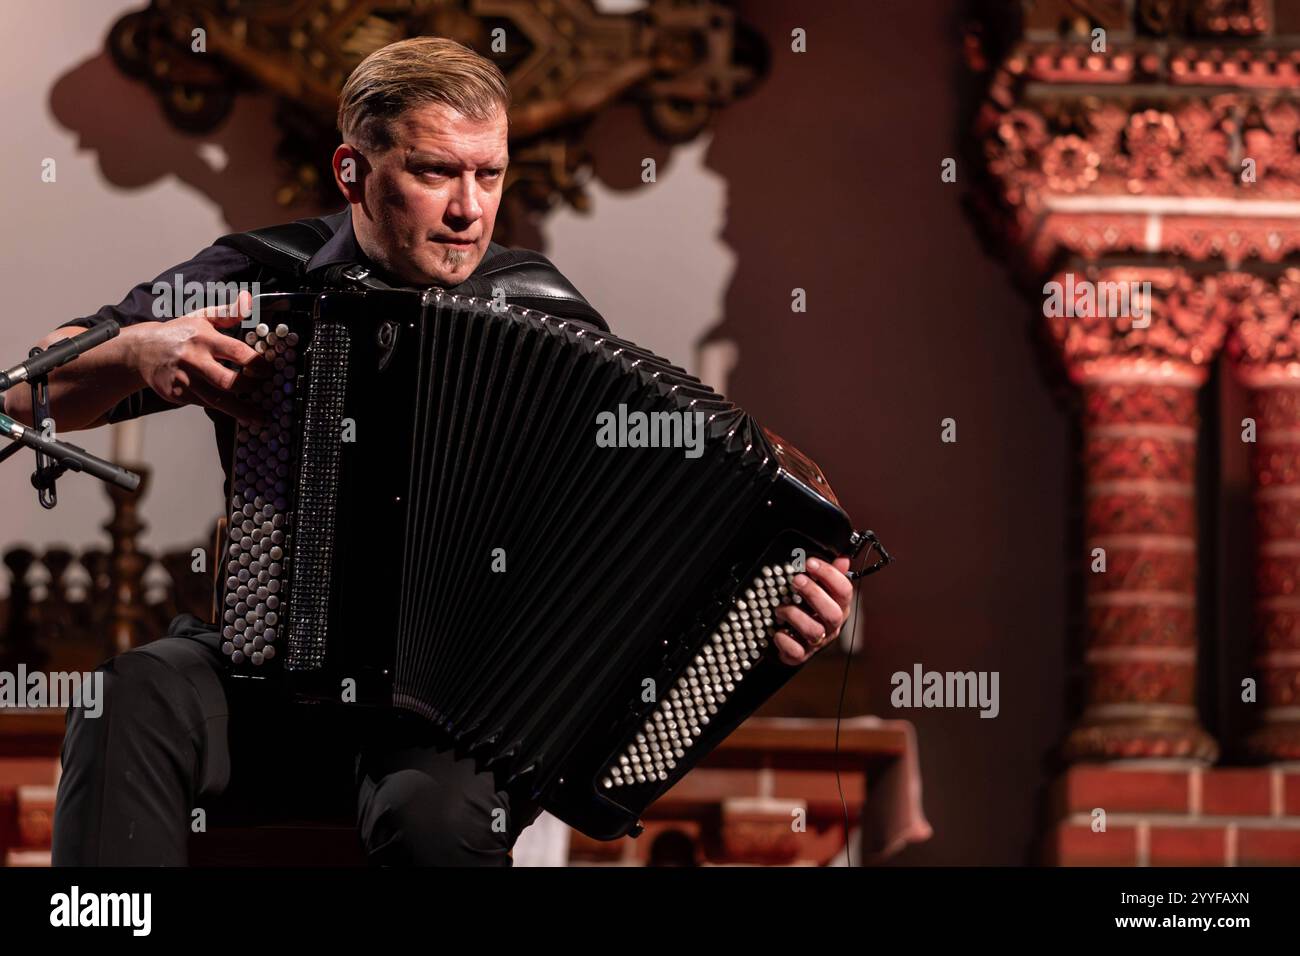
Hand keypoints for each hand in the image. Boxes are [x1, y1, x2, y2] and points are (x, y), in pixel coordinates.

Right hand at [129, 291, 267, 424]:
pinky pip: (203, 403)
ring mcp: (184, 379)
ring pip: (216, 399)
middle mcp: (194, 360)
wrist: (141, 351)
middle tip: (266, 391)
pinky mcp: (176, 394)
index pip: (236, 351)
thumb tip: (249, 300)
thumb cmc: (178, 334)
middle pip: (228, 381)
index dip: (256, 363)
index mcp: (204, 339)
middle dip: (250, 388)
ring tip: (259, 418)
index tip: (269, 370)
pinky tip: (236, 412)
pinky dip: (221, 407)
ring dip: (240, 410)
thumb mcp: (201, 318)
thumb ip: (228, 313)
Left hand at [772, 556, 852, 665]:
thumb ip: (830, 575)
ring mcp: (817, 642)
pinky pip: (796, 651)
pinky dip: (785, 640)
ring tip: (780, 608)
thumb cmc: (809, 611)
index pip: (844, 591)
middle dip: (813, 594)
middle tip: (796, 580)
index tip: (810, 563)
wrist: (795, 640)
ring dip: (795, 616)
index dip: (829, 575)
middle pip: (832, 613)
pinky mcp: (801, 655)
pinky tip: (778, 630)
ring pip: (814, 631)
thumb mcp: (820, 591)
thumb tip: (843, 558)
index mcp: (839, 607)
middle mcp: (831, 625)